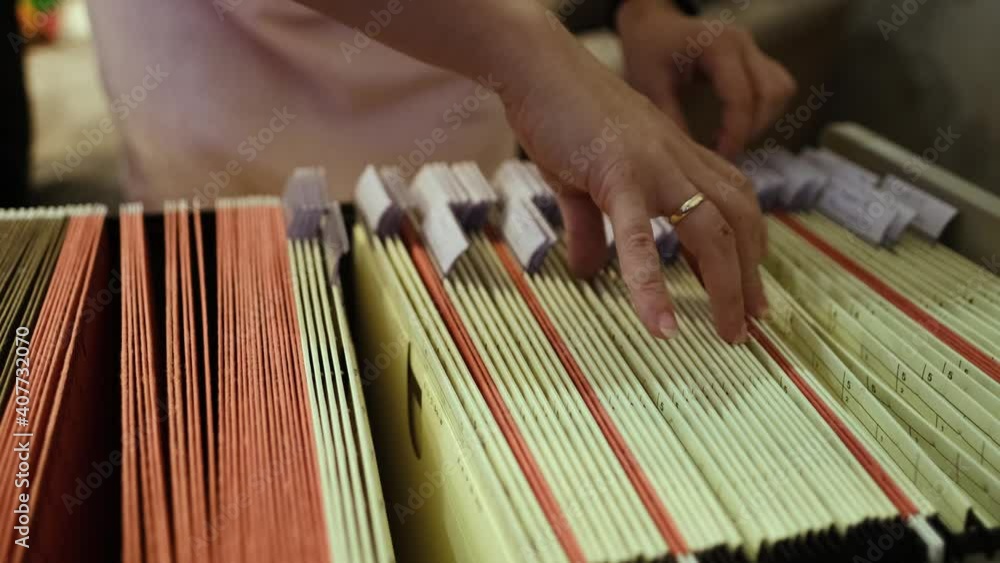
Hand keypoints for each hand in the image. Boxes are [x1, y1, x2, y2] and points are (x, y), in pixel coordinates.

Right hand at [496, 20, 766, 342]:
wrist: (538, 67)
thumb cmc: (562, 113)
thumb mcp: (582, 179)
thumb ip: (591, 226)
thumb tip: (586, 269)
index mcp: (676, 156)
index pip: (733, 201)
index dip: (750, 244)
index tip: (753, 288)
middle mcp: (678, 161)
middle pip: (738, 221)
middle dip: (751, 275)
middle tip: (753, 321)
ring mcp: (653, 167)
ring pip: (709, 231)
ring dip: (726, 286)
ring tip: (729, 330)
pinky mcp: (617, 176)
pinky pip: (640, 238)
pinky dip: (652, 285)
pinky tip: (660, 325)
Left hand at [617, 0, 796, 157]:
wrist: (653, 26)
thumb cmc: (648, 51)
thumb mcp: (651, 87)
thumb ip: (672, 120)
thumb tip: (691, 158)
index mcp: (718, 46)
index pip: (741, 97)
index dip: (735, 133)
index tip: (720, 157)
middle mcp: (743, 43)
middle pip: (770, 94)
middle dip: (751, 129)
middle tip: (723, 151)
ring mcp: (752, 48)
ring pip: (781, 90)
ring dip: (762, 120)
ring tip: (730, 138)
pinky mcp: (755, 58)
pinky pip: (776, 87)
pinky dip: (763, 110)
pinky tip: (736, 123)